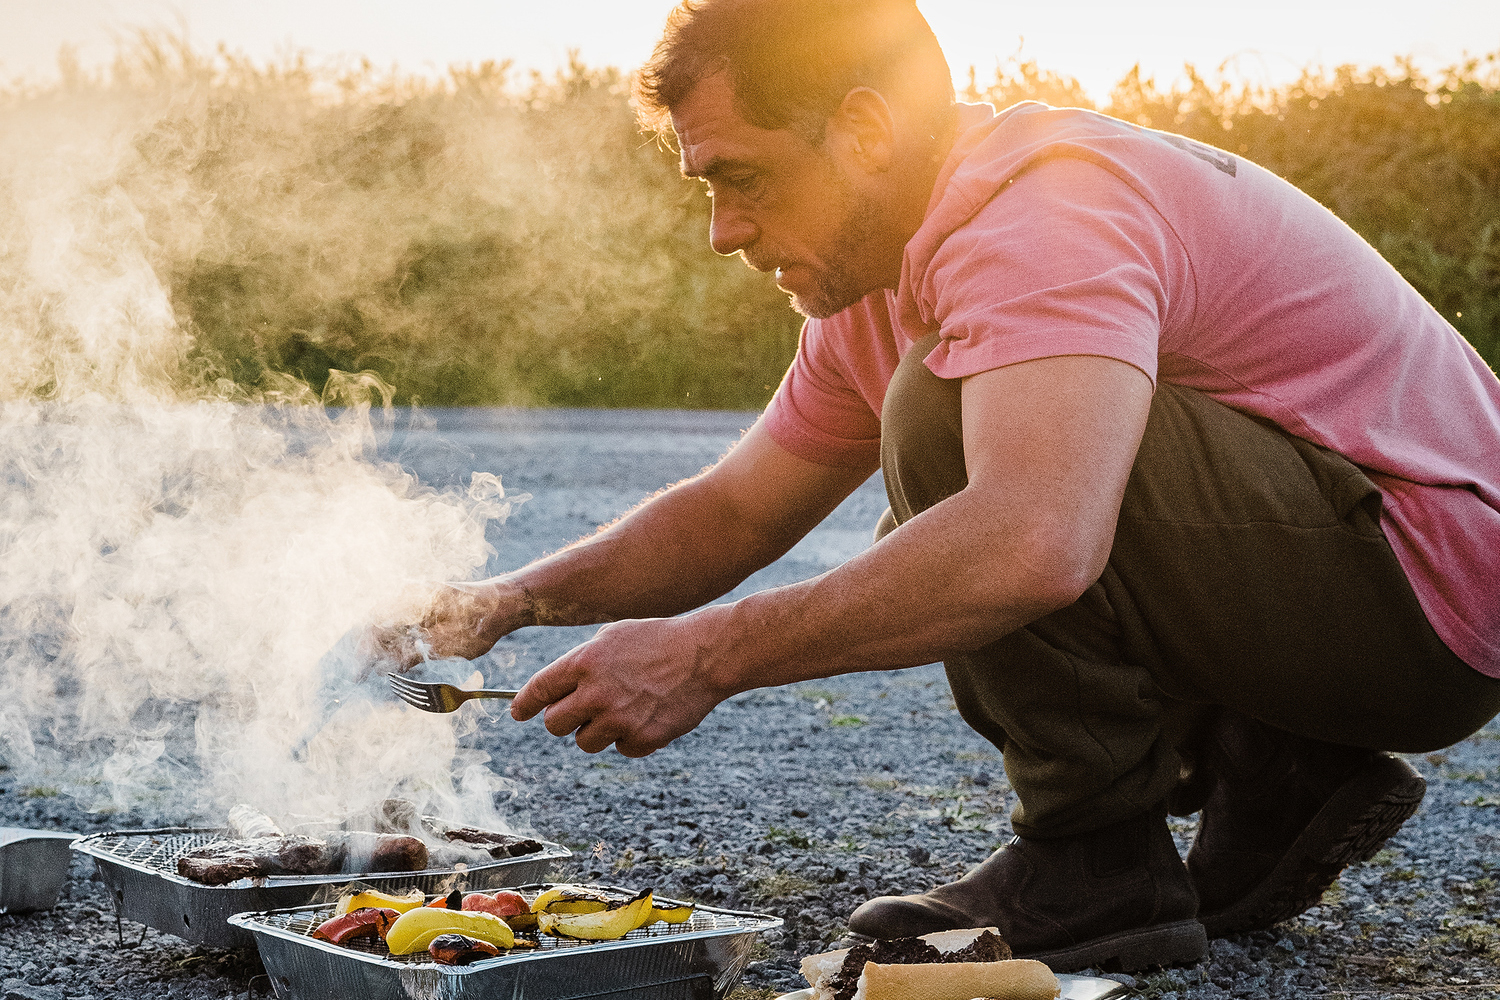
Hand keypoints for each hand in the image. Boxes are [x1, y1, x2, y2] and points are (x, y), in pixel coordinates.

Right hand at [363, 580, 528, 670]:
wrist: (506, 604)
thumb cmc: (479, 623)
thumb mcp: (445, 646)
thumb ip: (411, 655)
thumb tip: (385, 668)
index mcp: (411, 597)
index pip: (374, 626)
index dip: (364, 653)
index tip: (358, 675)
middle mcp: (409, 594)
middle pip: (377, 624)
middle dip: (369, 651)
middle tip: (362, 676)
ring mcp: (417, 598)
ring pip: (389, 625)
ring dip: (382, 648)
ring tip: (376, 671)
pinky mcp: (425, 606)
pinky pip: (402, 624)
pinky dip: (396, 642)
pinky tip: (394, 659)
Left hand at [511, 610, 735, 757]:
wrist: (705, 655)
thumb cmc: (657, 640)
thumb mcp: (612, 636)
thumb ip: (580, 663)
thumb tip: (554, 691)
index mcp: (584, 663)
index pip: (538, 691)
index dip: (524, 705)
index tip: (519, 712)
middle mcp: (596, 694)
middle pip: (555, 724)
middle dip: (563, 718)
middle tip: (579, 710)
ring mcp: (619, 720)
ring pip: (585, 742)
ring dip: (597, 730)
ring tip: (622, 708)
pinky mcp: (642, 740)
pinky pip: (620, 749)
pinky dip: (630, 737)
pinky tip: (648, 714)